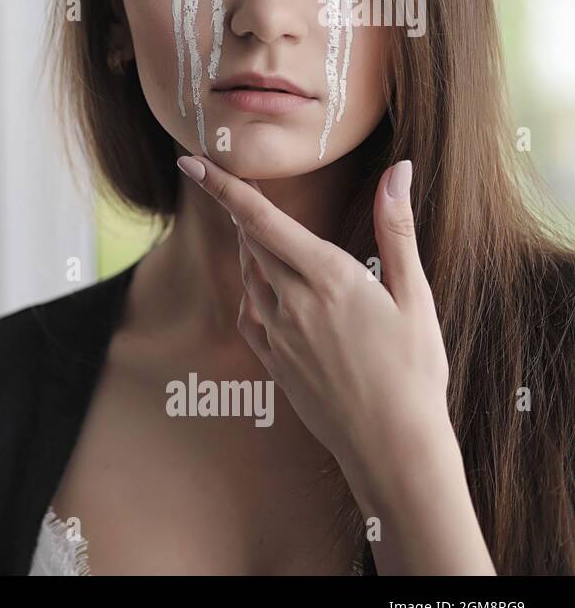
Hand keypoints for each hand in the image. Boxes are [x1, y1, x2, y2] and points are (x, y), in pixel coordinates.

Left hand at [176, 153, 451, 477]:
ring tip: (270, 241)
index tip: (192, 161)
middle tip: (244, 192)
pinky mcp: (272, 361)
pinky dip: (254, 294)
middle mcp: (294, 302)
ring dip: (254, 253)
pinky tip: (270, 293)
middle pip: (252, 243)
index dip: (224, 188)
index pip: (262, 220)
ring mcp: (278, 334)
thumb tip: (398, 171)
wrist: (392, 446)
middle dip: (245, 215)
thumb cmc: (415, 371)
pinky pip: (249, 315)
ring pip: (251, 277)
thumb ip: (397, 230)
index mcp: (329, 278)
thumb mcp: (415, 296)